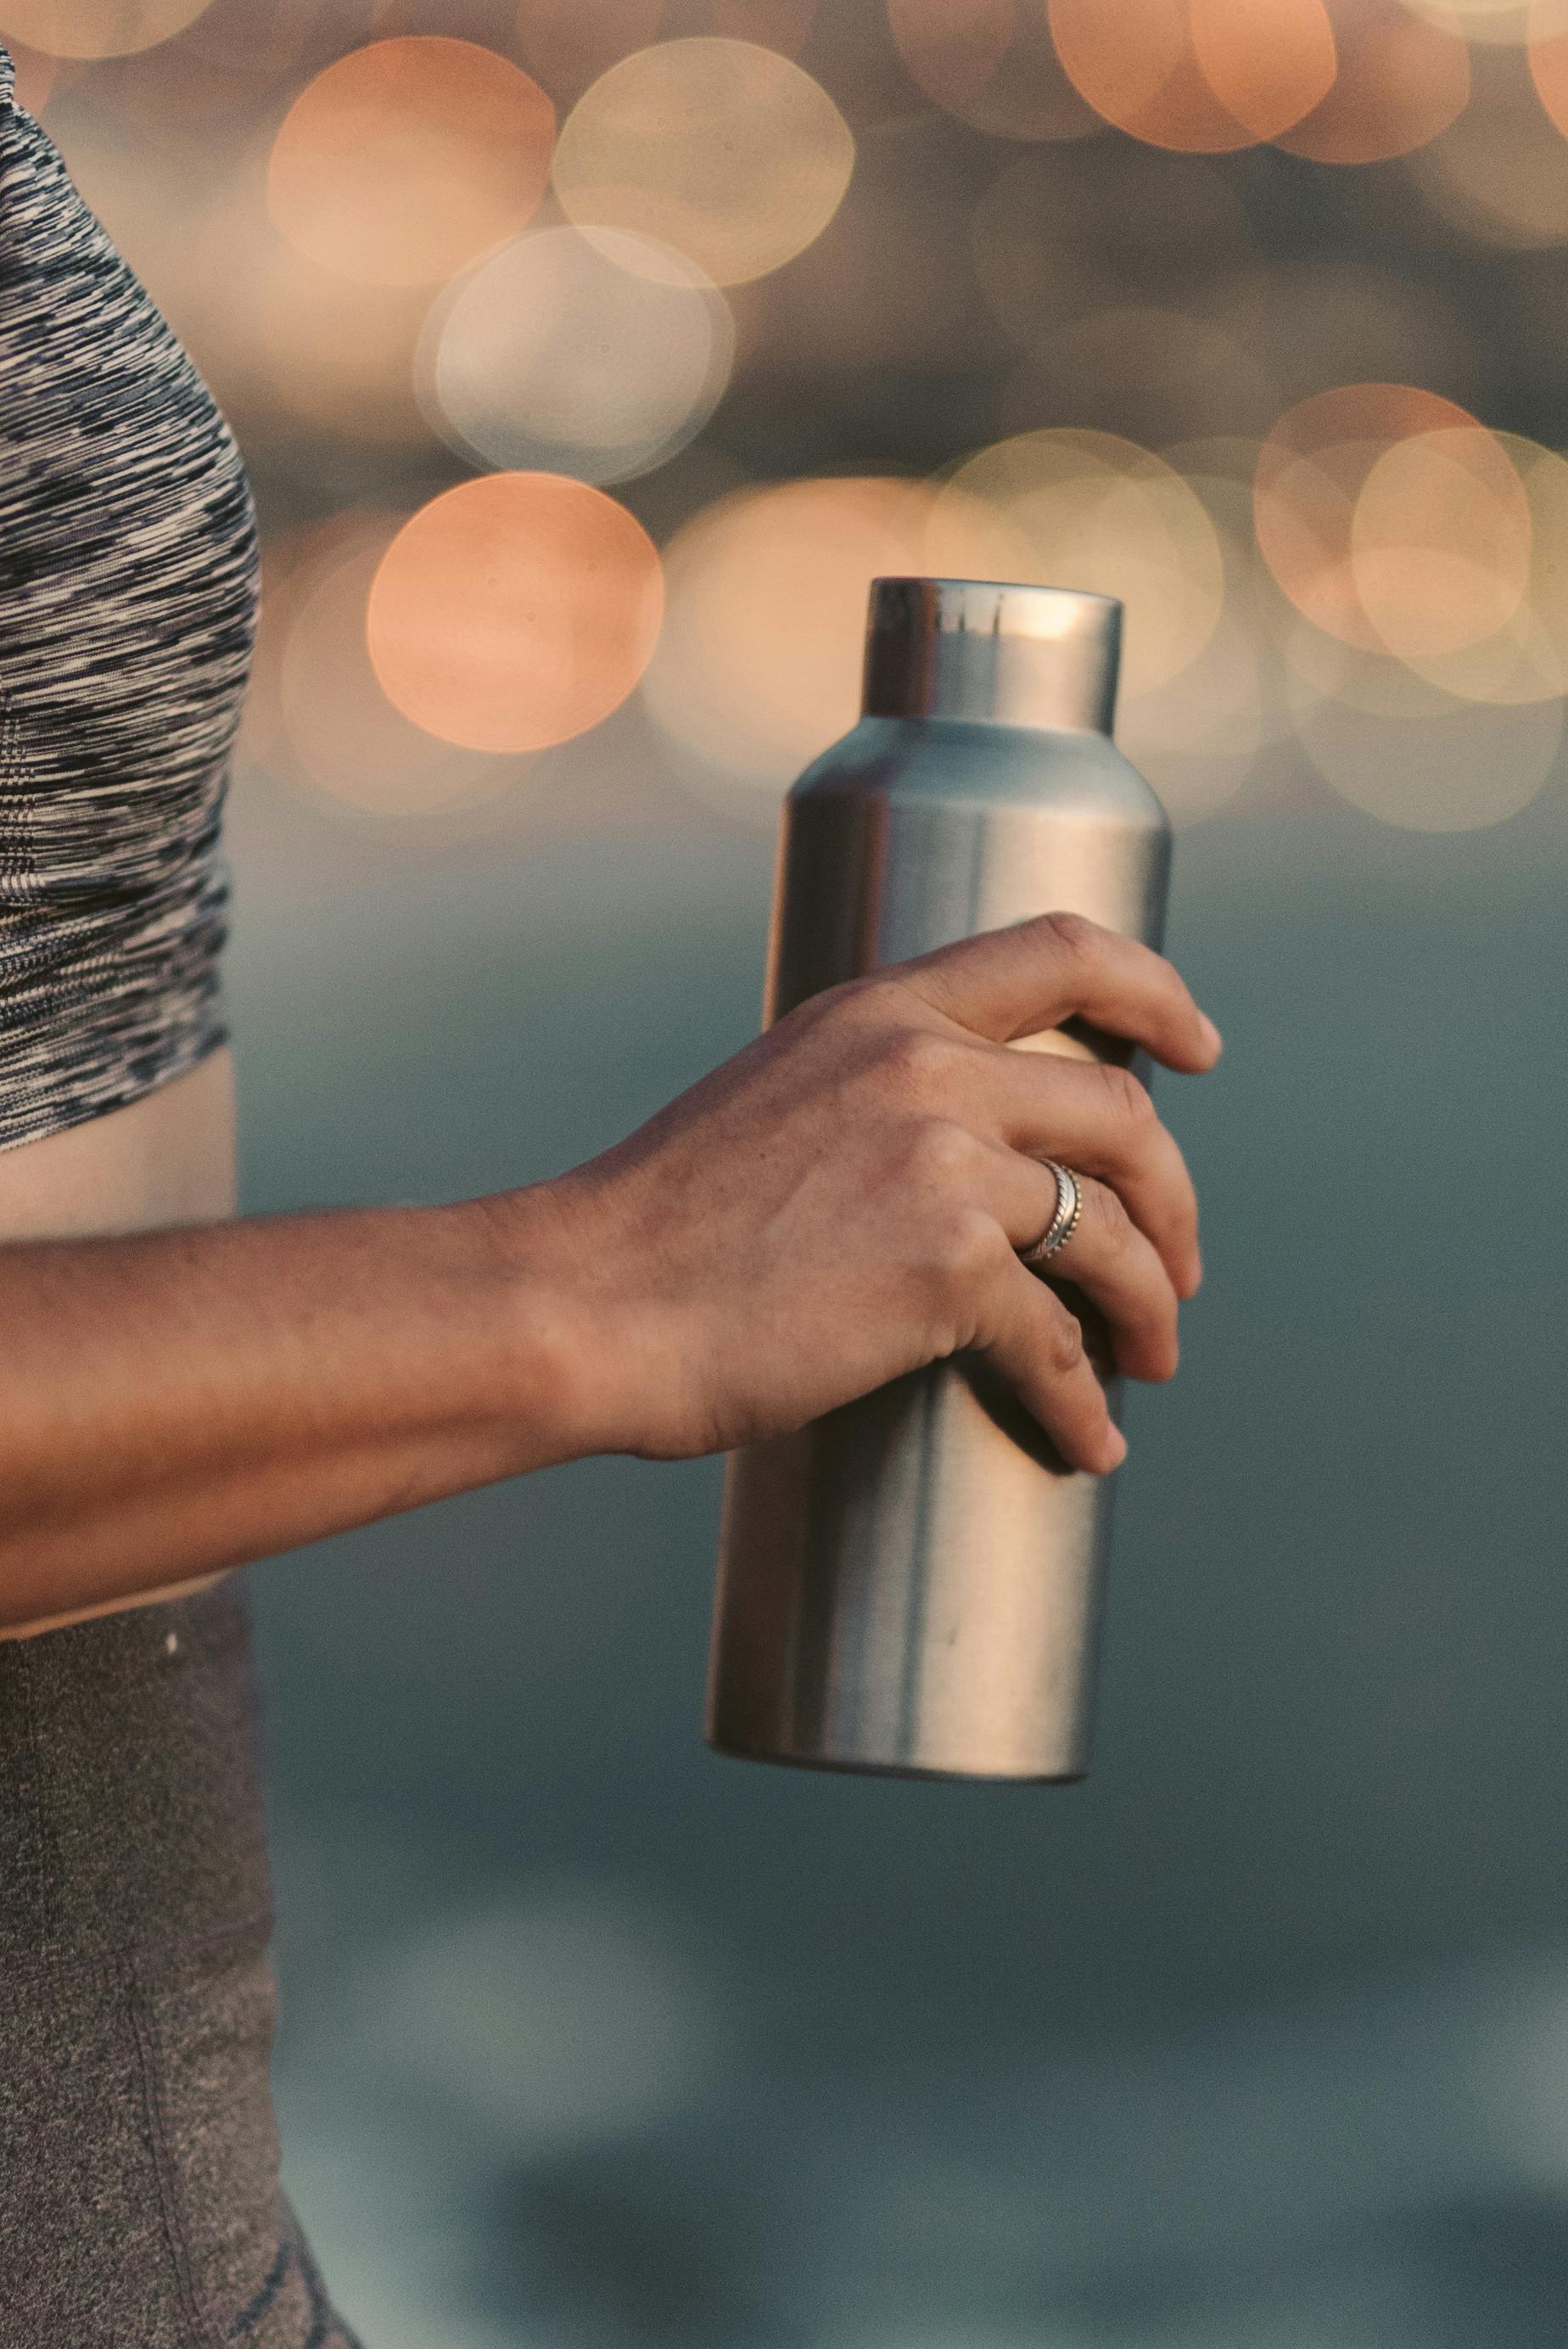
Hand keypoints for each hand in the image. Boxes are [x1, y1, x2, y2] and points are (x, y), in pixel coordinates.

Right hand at [543, 912, 1220, 1472]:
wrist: (583, 1302)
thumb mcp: (770, 1102)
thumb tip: (948, 1162)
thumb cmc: (656, 1228)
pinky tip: (1089, 1441)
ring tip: (1151, 1361)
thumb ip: (866, 1100)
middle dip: (1173, 1200)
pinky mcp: (947, 1269)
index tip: (1199, 1049)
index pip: (1061, 950)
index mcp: (881, 1011)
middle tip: (1176, 1267)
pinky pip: (1059, 1340)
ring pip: (1113, 1231)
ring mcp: (944, 1163)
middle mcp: (926, 1066)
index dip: (1156, 994)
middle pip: (1121, 1113)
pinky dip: (1084, 1400)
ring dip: (1151, 1303)